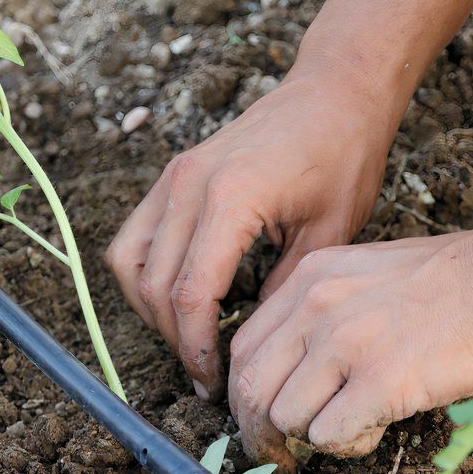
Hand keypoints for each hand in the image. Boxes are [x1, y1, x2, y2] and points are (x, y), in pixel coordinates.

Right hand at [105, 74, 394, 403]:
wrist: (333, 93)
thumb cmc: (344, 156)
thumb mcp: (331, 232)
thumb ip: (286, 289)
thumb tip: (254, 342)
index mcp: (231, 198)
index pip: (191, 293)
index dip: (196, 347)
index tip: (214, 380)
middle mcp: (189, 185)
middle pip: (153, 285)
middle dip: (175, 338)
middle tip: (207, 372)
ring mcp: (173, 177)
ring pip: (128, 263)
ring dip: (151, 309)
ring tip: (191, 337)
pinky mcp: (172, 175)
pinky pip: (134, 236)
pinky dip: (146, 275)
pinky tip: (183, 296)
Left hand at [227, 226, 472, 470]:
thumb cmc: (456, 282)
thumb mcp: (367, 272)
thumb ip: (323, 310)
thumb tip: (296, 368)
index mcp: (310, 278)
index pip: (244, 347)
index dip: (245, 395)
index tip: (261, 418)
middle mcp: (317, 307)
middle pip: (251, 387)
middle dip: (259, 432)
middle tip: (279, 454)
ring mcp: (346, 343)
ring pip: (284, 416)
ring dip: (309, 438)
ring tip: (349, 431)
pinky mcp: (381, 381)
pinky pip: (329, 435)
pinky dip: (345, 446)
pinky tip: (374, 431)